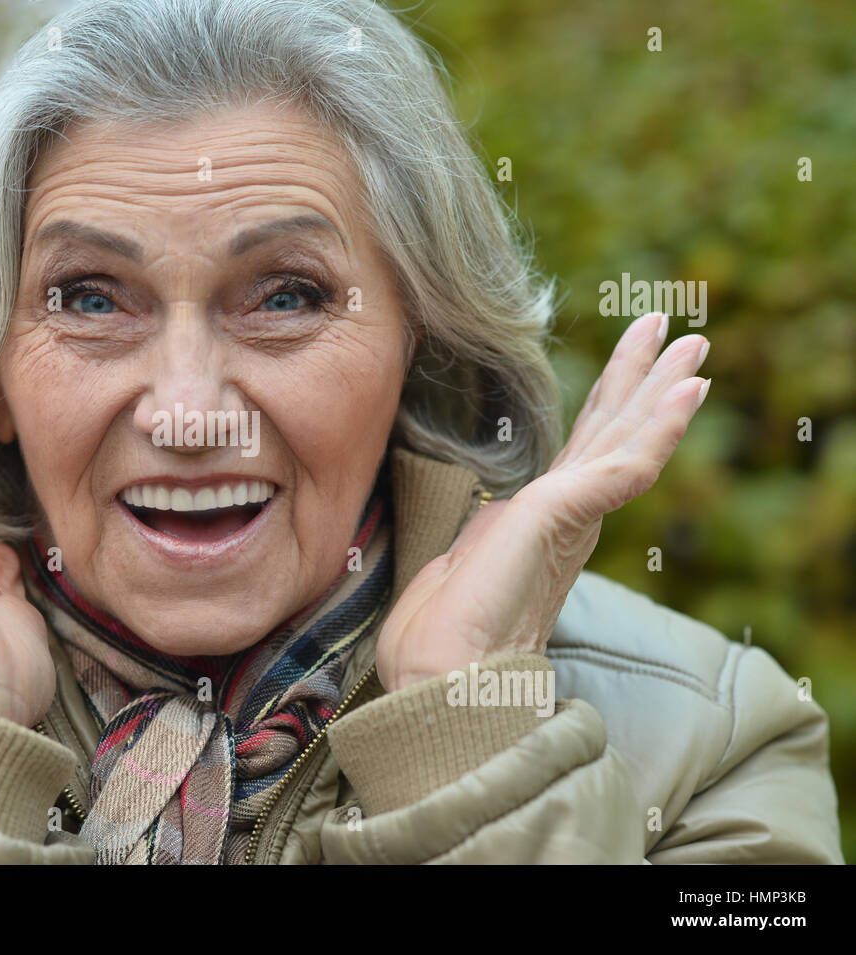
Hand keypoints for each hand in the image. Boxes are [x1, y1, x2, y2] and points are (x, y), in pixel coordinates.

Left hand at [376, 312, 708, 691]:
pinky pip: (627, 463)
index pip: (582, 449)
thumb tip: (486, 512)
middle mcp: (565, 516)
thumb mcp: (459, 560)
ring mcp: (570, 516)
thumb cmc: (441, 635)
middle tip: (669, 328)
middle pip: (611, 430)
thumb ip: (483, 529)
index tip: (625, 367)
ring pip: (627, 436)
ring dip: (660, 386)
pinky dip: (660, 426)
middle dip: (641, 378)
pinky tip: (687, 390)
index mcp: (540, 523)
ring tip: (692, 340)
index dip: (606, 405)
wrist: (442, 675)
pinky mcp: (567, 515)